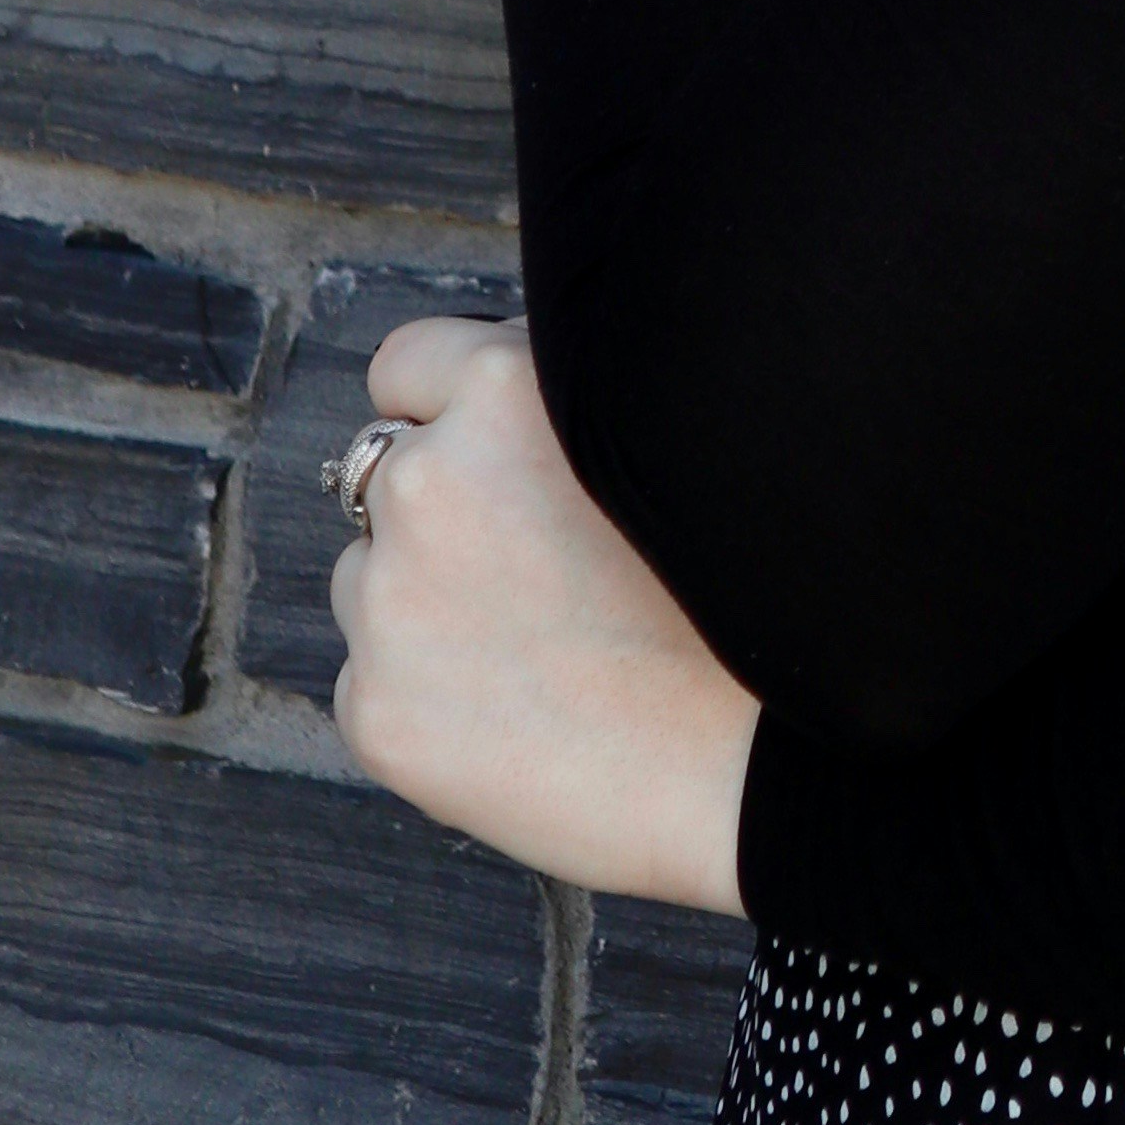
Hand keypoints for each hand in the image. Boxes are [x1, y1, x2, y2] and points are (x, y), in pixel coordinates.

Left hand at [331, 320, 753, 916]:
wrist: (751, 759)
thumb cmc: (739, 595)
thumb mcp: (656, 430)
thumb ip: (559, 400)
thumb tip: (500, 394)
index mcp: (503, 392)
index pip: (408, 365)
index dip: (453, 414)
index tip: (498, 463)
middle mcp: (425, 482)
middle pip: (386, 480)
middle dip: (442, 515)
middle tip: (541, 569)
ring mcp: (389, 601)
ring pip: (373, 582)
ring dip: (427, 604)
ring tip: (545, 648)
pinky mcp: (373, 709)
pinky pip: (374, 682)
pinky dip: (429, 697)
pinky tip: (524, 715)